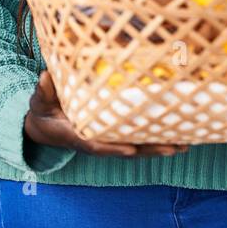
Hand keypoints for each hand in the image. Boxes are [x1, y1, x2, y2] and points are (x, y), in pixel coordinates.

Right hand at [24, 69, 188, 157]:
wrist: (45, 125)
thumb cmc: (43, 111)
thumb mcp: (39, 101)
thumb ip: (43, 91)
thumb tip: (45, 77)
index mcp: (79, 136)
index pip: (98, 144)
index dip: (113, 147)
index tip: (130, 149)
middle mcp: (98, 142)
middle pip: (127, 149)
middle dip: (150, 150)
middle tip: (174, 148)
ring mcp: (109, 140)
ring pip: (138, 146)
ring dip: (161, 147)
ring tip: (186, 144)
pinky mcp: (117, 135)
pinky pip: (140, 138)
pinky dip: (158, 139)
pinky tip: (179, 136)